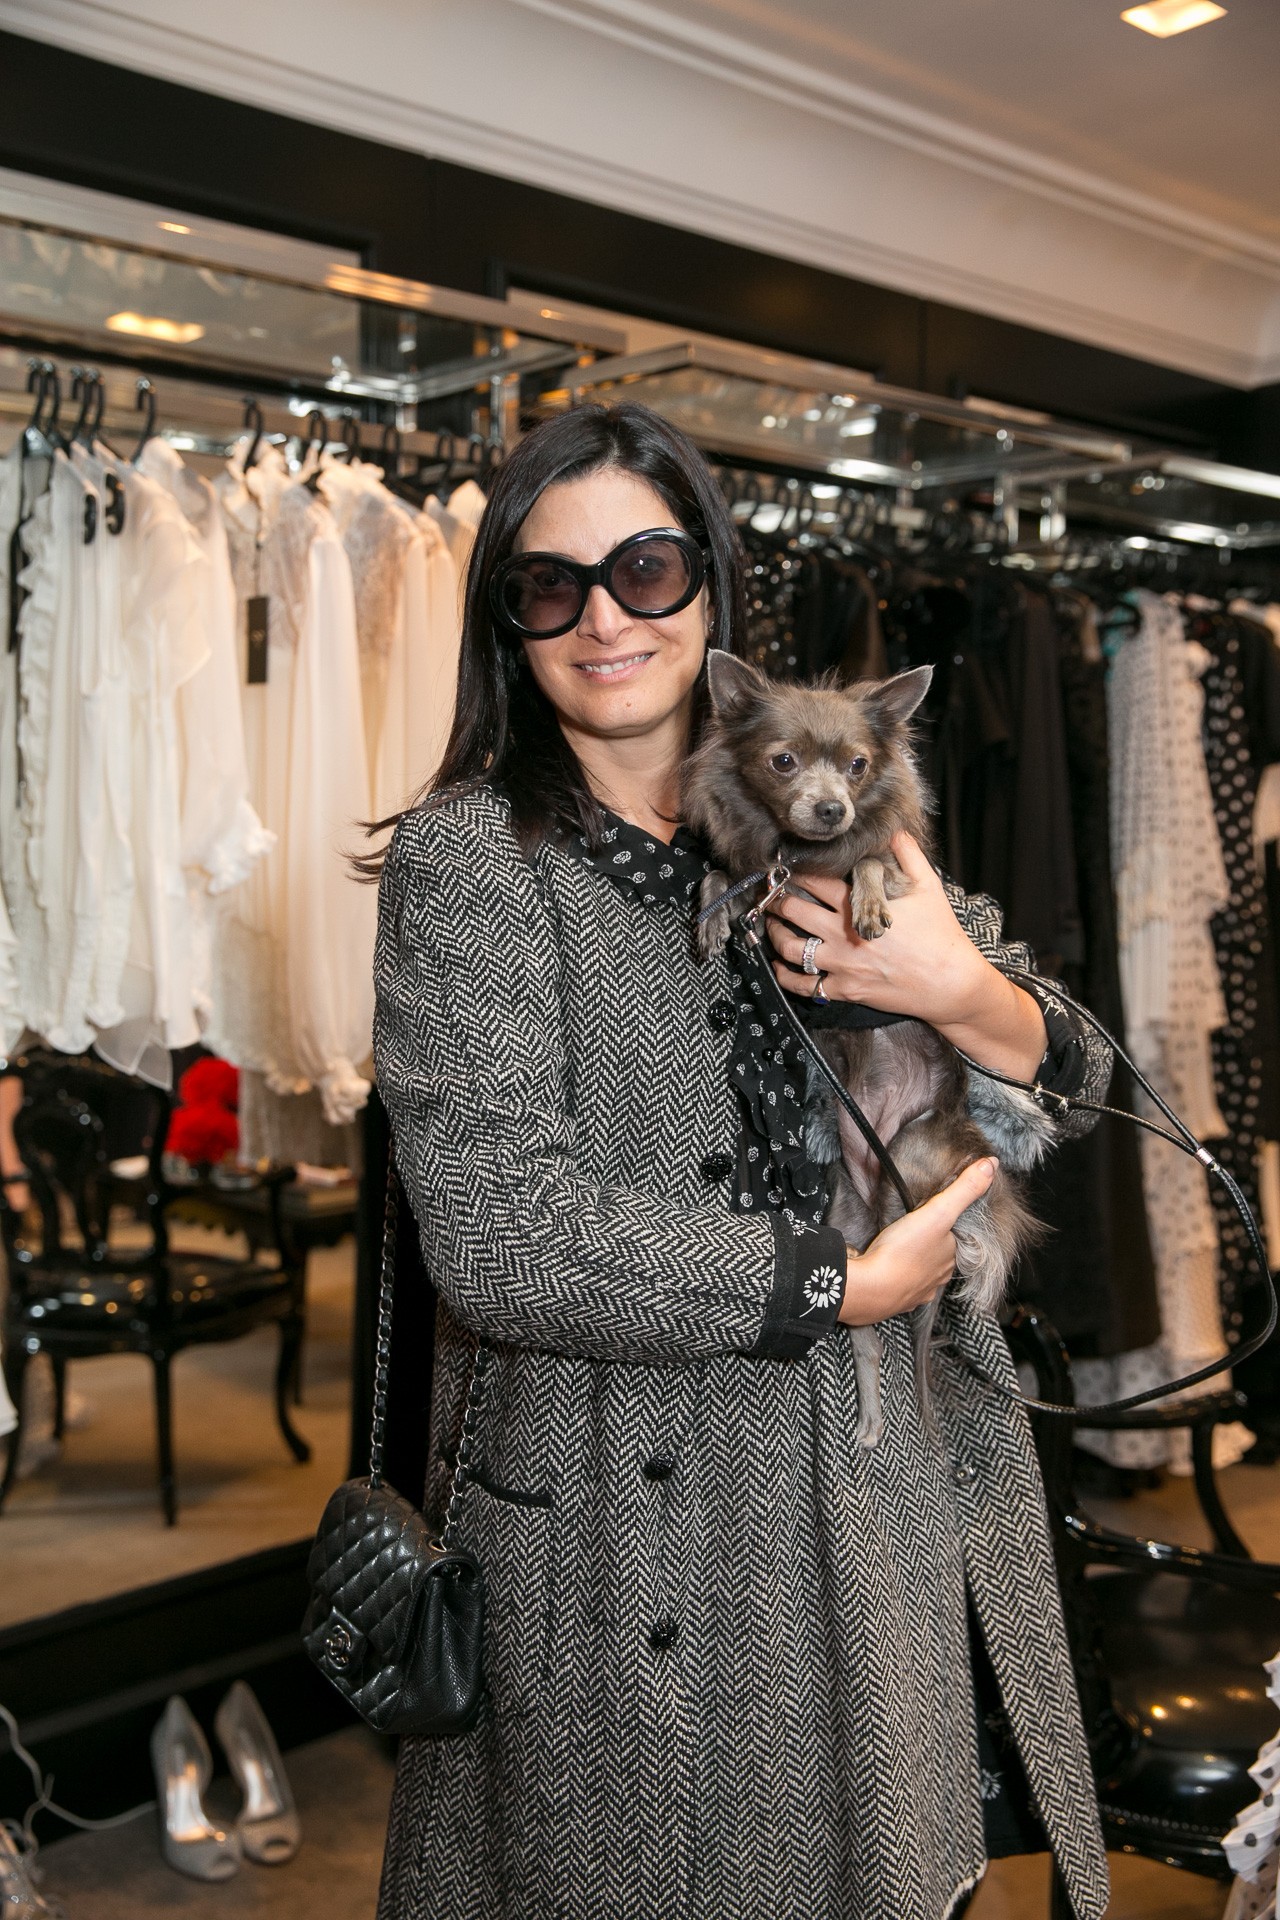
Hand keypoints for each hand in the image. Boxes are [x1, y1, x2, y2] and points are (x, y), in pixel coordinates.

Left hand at [765, 831, 988, 1026]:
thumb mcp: (928, 886)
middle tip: (771, 895)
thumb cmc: (941, 935)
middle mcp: (843, 934)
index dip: (796, 873)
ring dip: (775, 935)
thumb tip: (894, 830)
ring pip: (791, 949)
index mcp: (859, 906)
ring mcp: (842, 964)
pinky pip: (805, 986)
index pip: (815, 882)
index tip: (785, 869)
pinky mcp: (846, 990)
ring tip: (772, 925)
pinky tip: (779, 967)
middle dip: (777, 901)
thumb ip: (908, 854)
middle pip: (794, 912)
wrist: (950, 983)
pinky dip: (786, 977)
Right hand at [837, 1157, 996, 1326]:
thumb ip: (964, 1189)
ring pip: (922, 1274)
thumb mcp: (939, 1212)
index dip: (952, 1226)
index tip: (941, 1215)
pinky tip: (891, 1271)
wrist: (870, 1288)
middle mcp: (938, 1278)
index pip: (958, 1239)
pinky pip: (901, 1288)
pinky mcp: (895, 1301)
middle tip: (920, 1228)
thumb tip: (991, 1165)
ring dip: (917, 1263)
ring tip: (905, 1247)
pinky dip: (899, 1279)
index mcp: (951, 1258)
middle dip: (934, 1245)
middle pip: (940, 1257)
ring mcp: (917, 1292)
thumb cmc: (904, 1251)